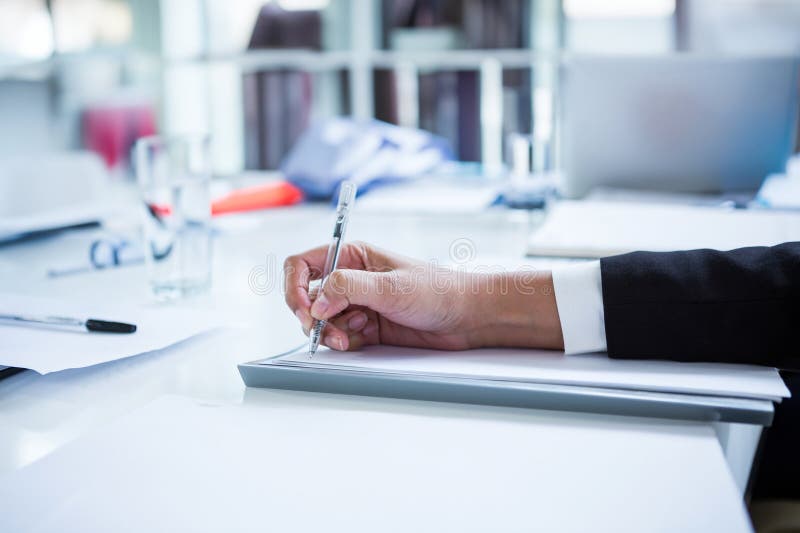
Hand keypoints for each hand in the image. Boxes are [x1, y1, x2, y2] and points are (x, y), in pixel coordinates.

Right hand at [284, 241, 563, 351]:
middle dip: (312, 316)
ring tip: (349, 339)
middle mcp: (350, 278)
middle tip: (323, 330)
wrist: (466, 317)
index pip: (302, 265)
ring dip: (329, 332)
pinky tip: (359, 340)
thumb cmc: (437, 290)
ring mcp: (358, 304)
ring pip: (322, 321)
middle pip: (308, 298)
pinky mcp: (367, 327)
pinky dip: (342, 342)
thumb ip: (348, 288)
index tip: (306, 309)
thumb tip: (316, 301)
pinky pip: (339, 336)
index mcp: (352, 256)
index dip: (295, 287)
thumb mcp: (389, 286)